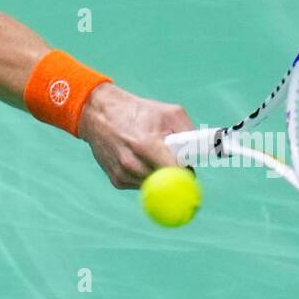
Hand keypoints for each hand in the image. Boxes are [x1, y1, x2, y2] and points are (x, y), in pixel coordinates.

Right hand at [77, 82, 193, 188]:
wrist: (98, 113)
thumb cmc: (138, 111)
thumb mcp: (169, 113)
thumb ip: (189, 133)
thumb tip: (200, 156)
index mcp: (146, 144)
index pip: (175, 173)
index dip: (186, 176)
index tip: (191, 175)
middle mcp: (132, 163)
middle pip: (166, 184)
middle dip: (175, 177)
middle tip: (177, 165)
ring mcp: (123, 174)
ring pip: (155, 187)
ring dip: (160, 177)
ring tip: (153, 156)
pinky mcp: (117, 181)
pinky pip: (141, 186)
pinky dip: (146, 176)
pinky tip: (139, 160)